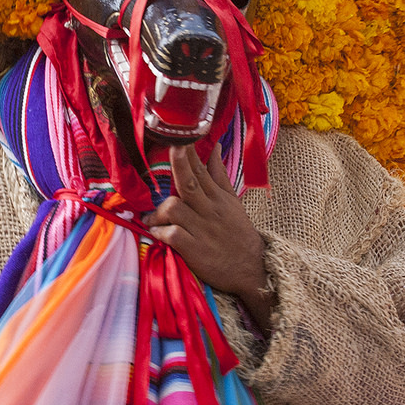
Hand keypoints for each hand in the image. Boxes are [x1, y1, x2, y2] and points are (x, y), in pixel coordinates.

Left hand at [143, 144, 271, 331]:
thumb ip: (219, 174)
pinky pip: (171, 235)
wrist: (251, 267)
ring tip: (153, 218)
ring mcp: (201, 229)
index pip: (201, 170)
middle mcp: (209, 210)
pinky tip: (157, 233)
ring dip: (157, 211)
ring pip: (174, 208)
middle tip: (169, 148)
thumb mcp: (232, 200)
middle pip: (189, 183)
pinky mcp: (194, 249)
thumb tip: (215, 146)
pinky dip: (160, 232)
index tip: (178, 137)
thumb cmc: (237, 232)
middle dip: (179, 164)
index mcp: (218, 197)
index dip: (189, 152)